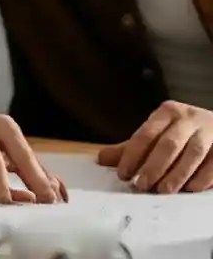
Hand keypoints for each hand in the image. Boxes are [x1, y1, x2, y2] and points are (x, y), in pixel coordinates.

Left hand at [98, 101, 212, 193]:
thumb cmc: (182, 134)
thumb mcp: (157, 135)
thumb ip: (131, 148)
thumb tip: (101, 158)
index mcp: (167, 112)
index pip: (146, 134)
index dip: (132, 155)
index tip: (123, 174)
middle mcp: (189, 118)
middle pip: (169, 143)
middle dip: (153, 167)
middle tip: (141, 185)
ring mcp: (210, 131)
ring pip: (193, 153)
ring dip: (177, 174)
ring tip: (163, 190)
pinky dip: (201, 178)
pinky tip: (189, 189)